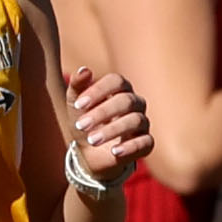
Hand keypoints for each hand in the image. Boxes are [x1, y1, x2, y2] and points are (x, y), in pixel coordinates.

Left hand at [63, 64, 150, 180]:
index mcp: (120, 88)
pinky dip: (130, 147)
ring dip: (112, 130)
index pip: (116, 81)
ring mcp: (142, 123)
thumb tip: (84, 70)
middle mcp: (135, 103)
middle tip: (81, 125)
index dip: (99, 90)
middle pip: (126, 101)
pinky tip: (114, 151)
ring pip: (135, 121)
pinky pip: (145, 142)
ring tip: (91, 140)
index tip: (79, 105)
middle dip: (102, 113)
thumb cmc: (83, 120)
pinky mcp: (146, 143)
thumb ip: (77, 85)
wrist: (88, 151)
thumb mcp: (75, 103)